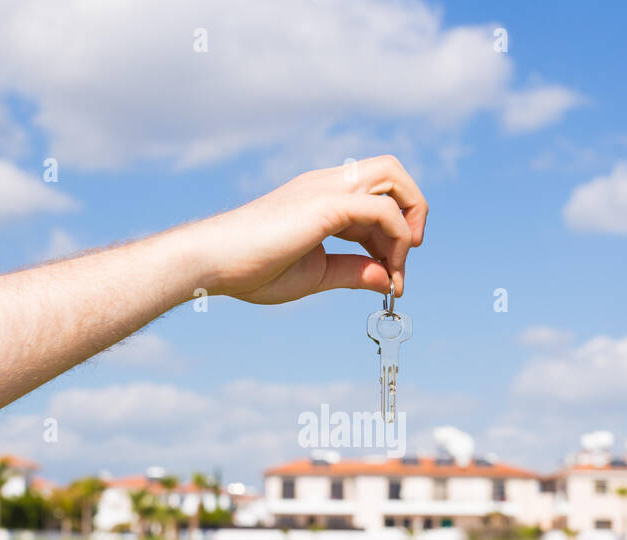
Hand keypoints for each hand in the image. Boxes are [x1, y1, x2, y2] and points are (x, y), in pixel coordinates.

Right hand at [195, 155, 427, 304]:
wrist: (213, 262)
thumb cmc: (252, 269)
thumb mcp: (316, 274)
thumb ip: (353, 272)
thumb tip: (387, 280)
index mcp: (322, 196)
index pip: (376, 196)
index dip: (393, 234)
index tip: (390, 274)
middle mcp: (328, 183)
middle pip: (391, 171)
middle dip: (413, 209)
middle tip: (406, 257)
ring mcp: (326, 188)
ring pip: (393, 175)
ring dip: (410, 217)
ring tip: (400, 262)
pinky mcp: (326, 205)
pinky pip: (383, 210)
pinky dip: (397, 238)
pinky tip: (386, 270)